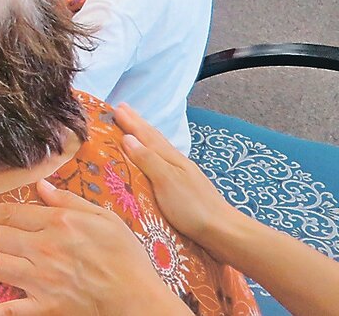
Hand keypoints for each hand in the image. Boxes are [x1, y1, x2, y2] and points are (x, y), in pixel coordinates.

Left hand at [0, 179, 185, 315]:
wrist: (139, 301)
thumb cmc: (127, 258)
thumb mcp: (104, 218)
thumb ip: (70, 201)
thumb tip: (42, 185)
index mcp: (58, 224)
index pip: (12, 214)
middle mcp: (43, 249)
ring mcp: (41, 280)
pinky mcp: (45, 307)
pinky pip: (9, 311)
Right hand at [116, 103, 236, 255]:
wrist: (222, 230)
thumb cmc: (192, 206)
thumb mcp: (166, 181)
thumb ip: (147, 159)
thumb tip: (127, 137)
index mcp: (170, 158)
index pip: (146, 136)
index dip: (131, 122)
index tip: (116, 108)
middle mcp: (176, 161)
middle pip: (154, 137)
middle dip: (137, 122)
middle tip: (123, 108)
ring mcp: (183, 173)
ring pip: (160, 147)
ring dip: (146, 134)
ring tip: (136, 126)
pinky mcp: (185, 186)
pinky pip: (164, 159)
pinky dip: (154, 151)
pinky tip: (156, 156)